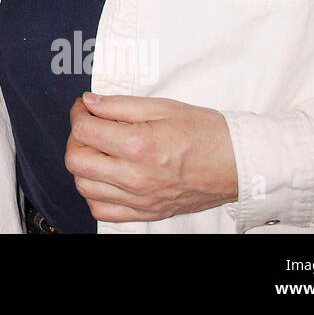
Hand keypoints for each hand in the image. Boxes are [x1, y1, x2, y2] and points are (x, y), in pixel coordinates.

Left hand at [65, 91, 237, 222]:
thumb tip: (89, 102)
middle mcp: (136, 176)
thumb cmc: (206, 133)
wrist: (237, 163)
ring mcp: (140, 198)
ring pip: (84, 187)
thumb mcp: (163, 107)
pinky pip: (102, 211)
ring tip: (99, 150)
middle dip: (76, 138)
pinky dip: (95, 194)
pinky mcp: (146, 212)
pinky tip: (106, 176)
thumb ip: (119, 105)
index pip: (84, 130)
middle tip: (89, 127)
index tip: (84, 107)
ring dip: (83, 165)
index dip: (78, 113)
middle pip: (76, 160)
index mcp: (139, 145)